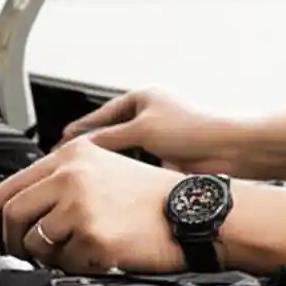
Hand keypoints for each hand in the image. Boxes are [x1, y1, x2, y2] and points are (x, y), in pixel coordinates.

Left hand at [0, 138, 184, 273]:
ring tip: (85, 245)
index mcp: (75, 155)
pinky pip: (62, 264)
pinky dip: (78, 265)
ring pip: (34, 243)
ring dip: (52, 254)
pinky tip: (103, 251)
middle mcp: (72, 175)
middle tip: (34, 249)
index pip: (14, 181)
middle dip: (17, 239)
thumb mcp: (108, 172)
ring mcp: (81, 205)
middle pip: (13, 214)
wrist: (195, 213)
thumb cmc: (157, 197)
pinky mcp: (92, 235)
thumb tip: (24, 208)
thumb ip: (65, 182)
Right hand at [59, 88, 244, 174]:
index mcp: (140, 98)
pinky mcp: (162, 159)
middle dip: (89, 151)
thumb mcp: (143, 129)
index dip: (76, 134)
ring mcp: (154, 138)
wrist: (229, 150)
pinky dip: (122, 175)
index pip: (98, 116)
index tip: (57, 149)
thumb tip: (80, 146)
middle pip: (107, 136)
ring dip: (107, 165)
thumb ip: (109, 137)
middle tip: (66, 167)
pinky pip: (134, 168)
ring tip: (85, 178)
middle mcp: (146, 116)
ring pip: (119, 154)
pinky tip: (111, 186)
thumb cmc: (195, 129)